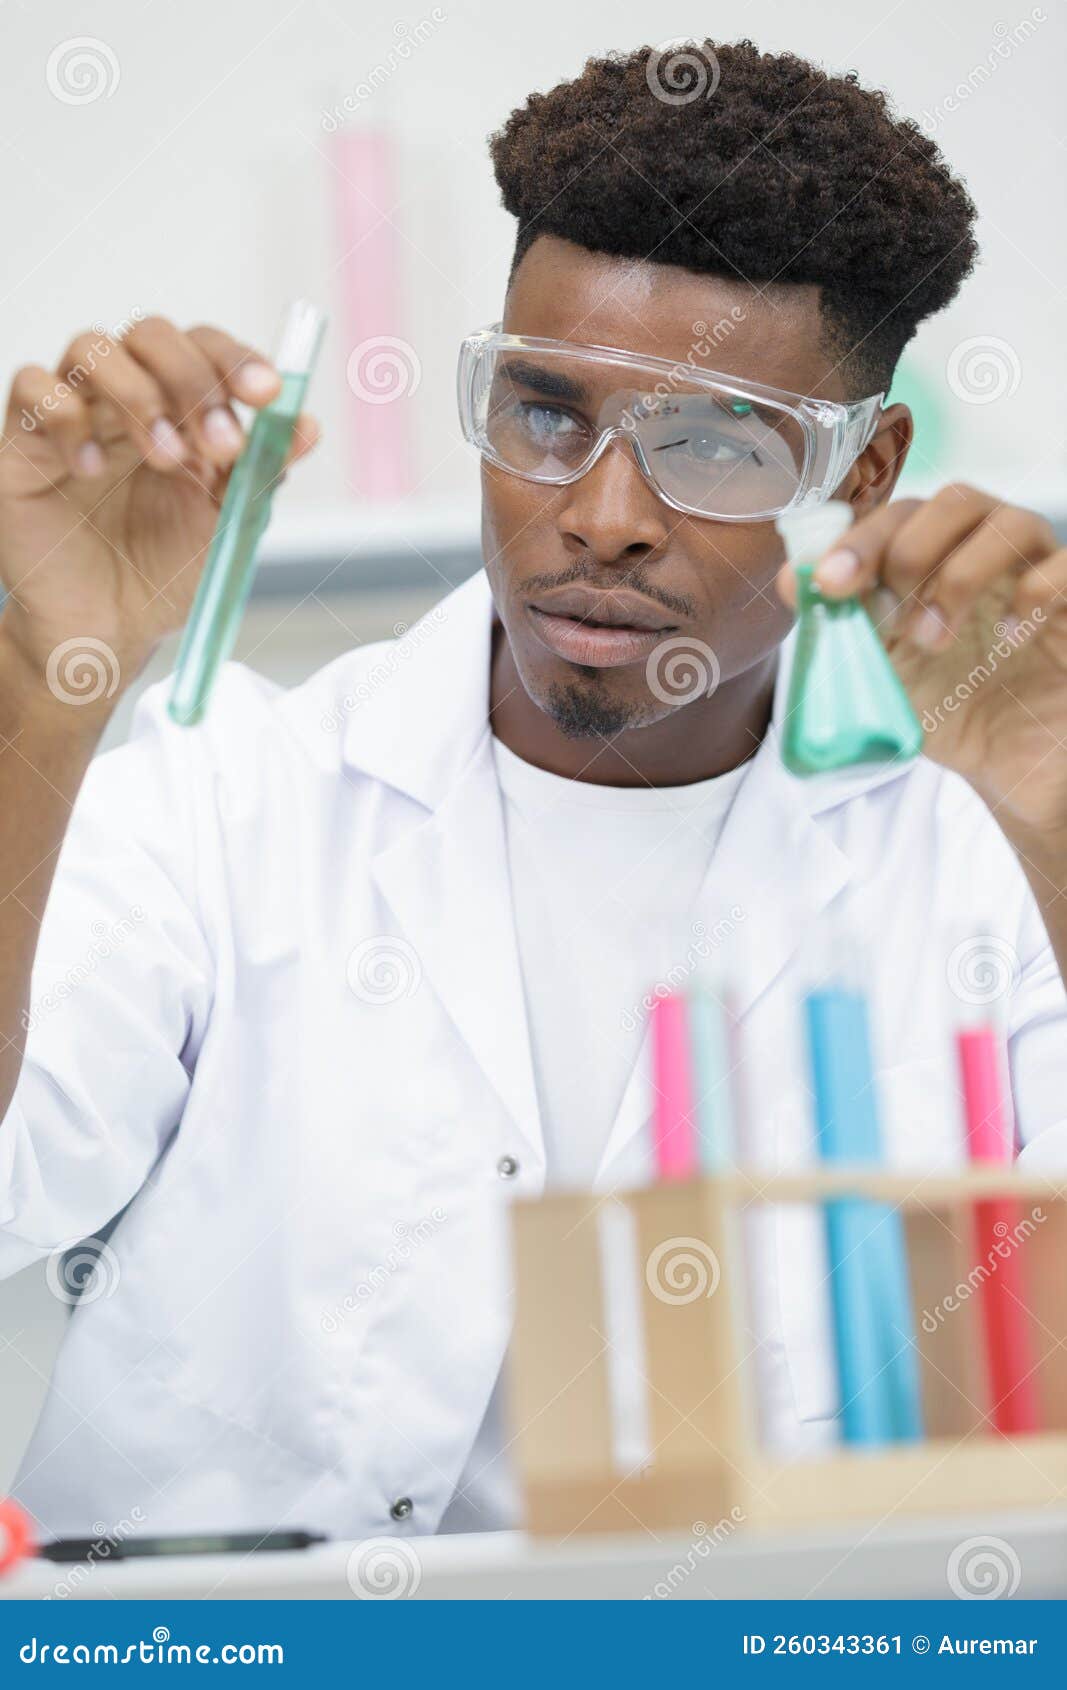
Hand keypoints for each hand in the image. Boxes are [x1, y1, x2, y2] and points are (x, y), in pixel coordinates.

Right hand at [0, 316, 318, 710]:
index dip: (238, 360)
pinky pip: (32, 388)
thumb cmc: (164, 572)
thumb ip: (261, 474)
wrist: (107, 628)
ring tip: (166, 460)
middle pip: (152, 335)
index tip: (269, 392)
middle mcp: (127, 398)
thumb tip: (308, 426)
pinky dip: (68, 419)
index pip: (206, 349)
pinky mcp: (23, 441)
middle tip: (220, 443)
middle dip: (194, 380)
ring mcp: (75, 413)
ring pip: (93, 349)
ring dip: (139, 395)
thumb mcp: (225, 526)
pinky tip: (90, 470)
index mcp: (180, 408)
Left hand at [776, 485, 1066, 837]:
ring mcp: (1037, 572)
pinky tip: (1009, 639)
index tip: (828, 583)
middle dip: (910, 552)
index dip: (861, 538)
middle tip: (894, 618)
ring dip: (960, 576)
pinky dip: (1035, 591)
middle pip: (956, 501)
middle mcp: (987, 552)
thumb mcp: (884, 672)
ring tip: (935, 640)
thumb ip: (845, 626)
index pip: (900, 516)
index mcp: (938, 559)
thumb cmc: (950, 707)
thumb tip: (790, 581)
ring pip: (1012, 522)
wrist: (1013, 764)